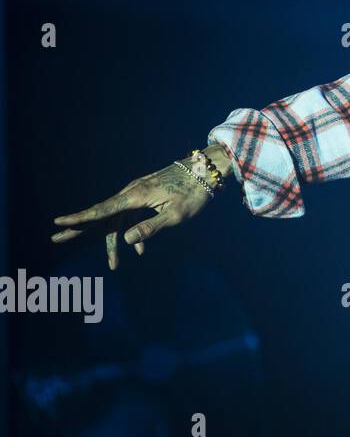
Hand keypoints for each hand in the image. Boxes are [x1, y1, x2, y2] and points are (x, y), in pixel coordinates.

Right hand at [49, 145, 228, 269]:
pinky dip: (133, 232)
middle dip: (80, 229)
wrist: (206, 170)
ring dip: (115, 242)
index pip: (102, 211)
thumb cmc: (194, 192)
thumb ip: (151, 228)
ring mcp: (138, 193)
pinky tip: (140, 251)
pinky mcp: (147, 195)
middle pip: (102, 214)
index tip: (58, 223)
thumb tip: (125, 241)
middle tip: (56, 238)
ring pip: (118, 219)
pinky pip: (132, 216)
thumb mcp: (175, 215)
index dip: (80, 219)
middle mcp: (132, 193)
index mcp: (135, 196)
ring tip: (113, 266)